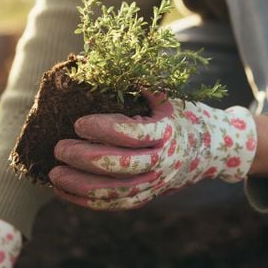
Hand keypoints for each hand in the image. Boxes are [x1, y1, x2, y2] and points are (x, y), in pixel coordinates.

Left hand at [50, 91, 256, 209]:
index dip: (102, 129)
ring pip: (113, 191)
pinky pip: (113, 204)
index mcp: (165, 133)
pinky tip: (62, 191)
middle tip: (59, 147)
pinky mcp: (146, 197)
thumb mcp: (168, 97)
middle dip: (84, 158)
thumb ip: (140, 83)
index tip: (78, 123)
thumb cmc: (182, 116)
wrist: (213, 151)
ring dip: (80, 185)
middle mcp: (160, 162)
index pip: (130, 135)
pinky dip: (86, 201)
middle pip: (119, 166)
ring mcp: (154, 184)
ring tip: (54, 173)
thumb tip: (99, 62)